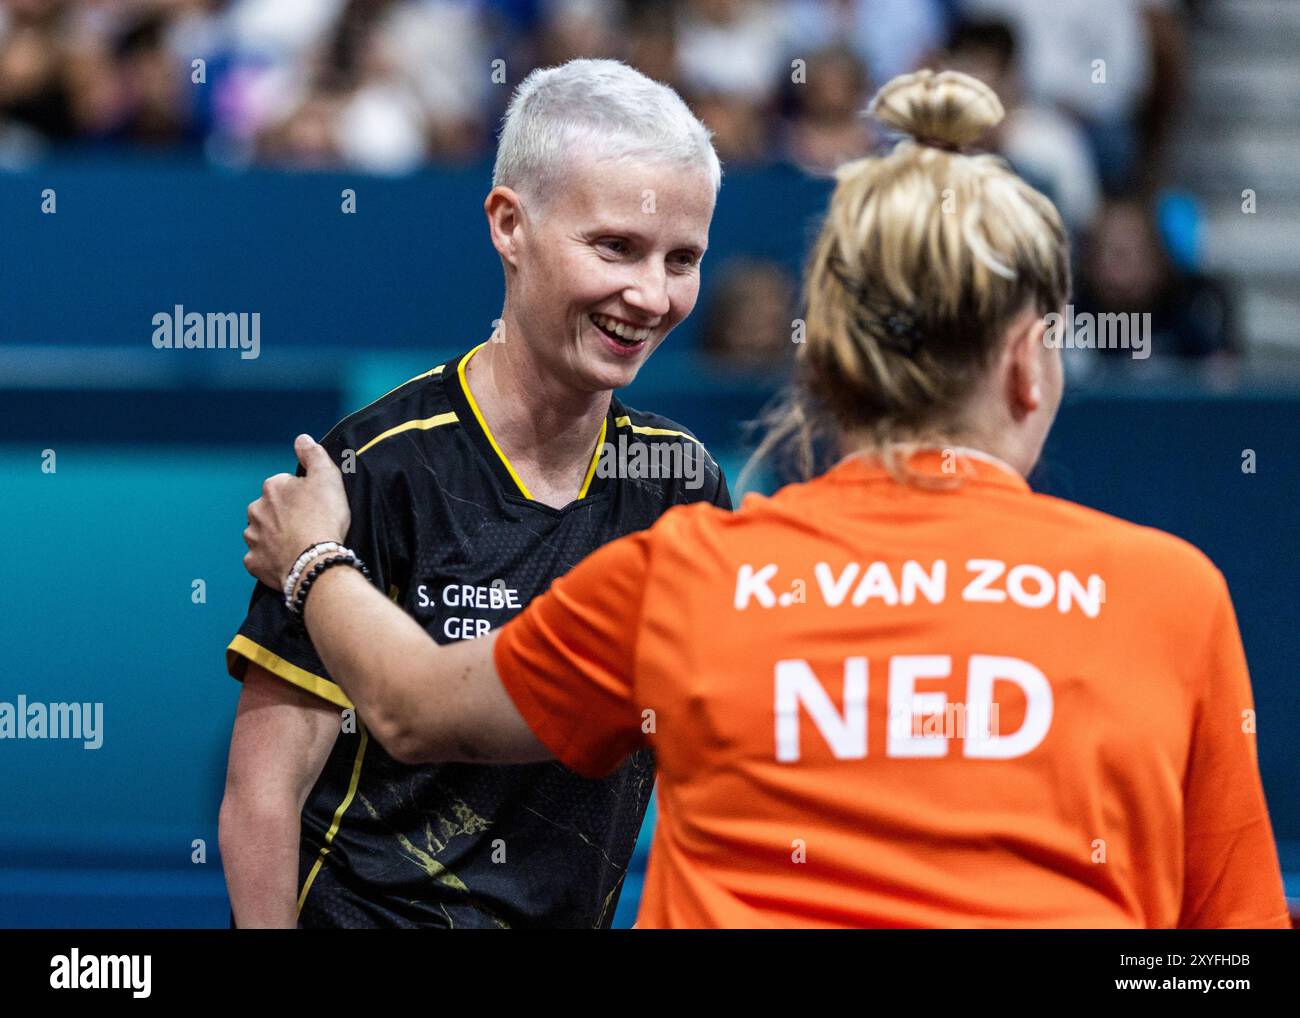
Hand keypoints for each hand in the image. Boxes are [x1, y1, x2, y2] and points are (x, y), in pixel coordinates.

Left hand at [243, 434, 351, 590]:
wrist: (315, 562)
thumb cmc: (323, 519)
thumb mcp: (327, 477)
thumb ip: (313, 455)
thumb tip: (301, 439)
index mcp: (272, 487)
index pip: (286, 485)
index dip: (303, 495)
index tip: (316, 506)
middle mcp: (256, 510)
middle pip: (271, 508)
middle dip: (285, 515)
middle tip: (309, 526)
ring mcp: (253, 537)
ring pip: (263, 532)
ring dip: (276, 536)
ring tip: (299, 544)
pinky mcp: (254, 562)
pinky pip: (260, 558)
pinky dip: (270, 558)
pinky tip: (287, 559)